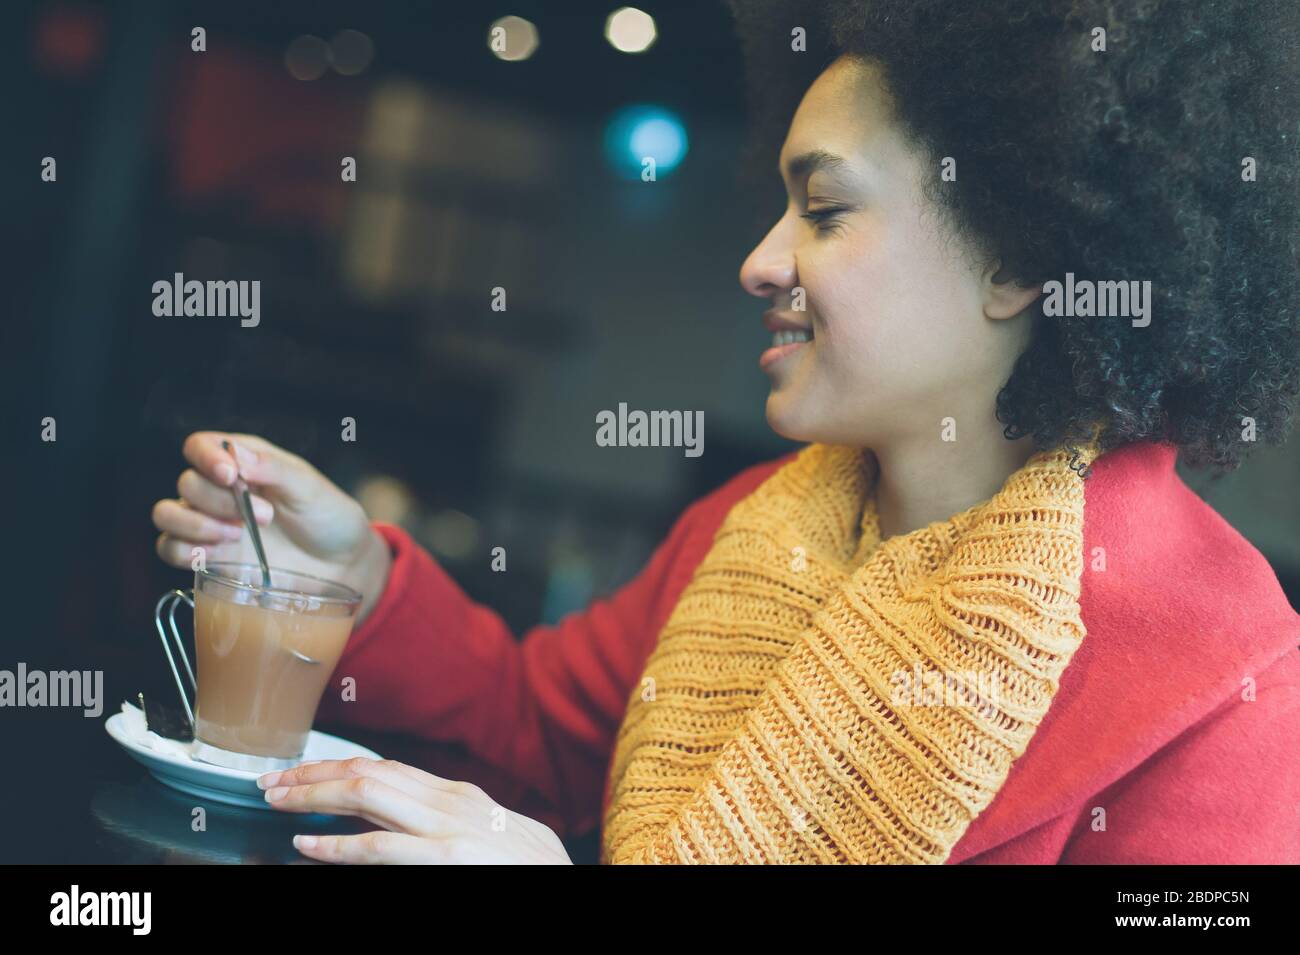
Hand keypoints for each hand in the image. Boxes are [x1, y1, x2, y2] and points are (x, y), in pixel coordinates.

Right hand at [151, 431, 390, 623]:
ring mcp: (211, 523)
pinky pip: (170, 549)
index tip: (231, 476)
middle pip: (187, 484)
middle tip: (265, 517)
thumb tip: (236, 454)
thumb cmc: (329, 518)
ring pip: (167, 515)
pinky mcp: (208, 557)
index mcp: (244, 461)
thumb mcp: (309, 488)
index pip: (201, 446)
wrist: (341, 564)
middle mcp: (220, 489)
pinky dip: (185, 550)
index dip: (206, 457)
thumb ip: (273, 468)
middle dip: (220, 501)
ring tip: (238, 536)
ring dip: (195, 525)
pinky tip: (218, 553)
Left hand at [257, 758, 572, 864]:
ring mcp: (453, 827)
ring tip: (277, 802)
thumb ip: (449, 826)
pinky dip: (339, 846)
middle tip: (270, 783)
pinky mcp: (452, 858)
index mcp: (462, 796)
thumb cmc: (535, 873)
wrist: (575, 890)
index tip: (302, 773)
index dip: (337, 768)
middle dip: (314, 774)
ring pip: (369, 794)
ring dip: (314, 795)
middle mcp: (454, 801)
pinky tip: (308, 846)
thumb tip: (399, 830)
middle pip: (370, 772)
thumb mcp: (494, 837)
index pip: (387, 769)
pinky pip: (382, 848)